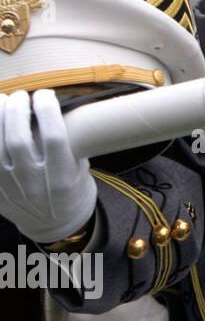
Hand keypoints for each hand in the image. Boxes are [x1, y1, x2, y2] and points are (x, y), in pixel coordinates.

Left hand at [0, 90, 96, 243]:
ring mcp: (10, 188)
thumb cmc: (72, 191)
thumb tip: (55, 110)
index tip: (46, 95)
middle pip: (18, 139)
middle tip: (21, 95)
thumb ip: (69, 146)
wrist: (54, 226)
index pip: (54, 137)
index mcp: (62, 180)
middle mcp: (34, 184)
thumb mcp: (81, 170)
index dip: (47, 110)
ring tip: (3, 101)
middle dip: (17, 110)